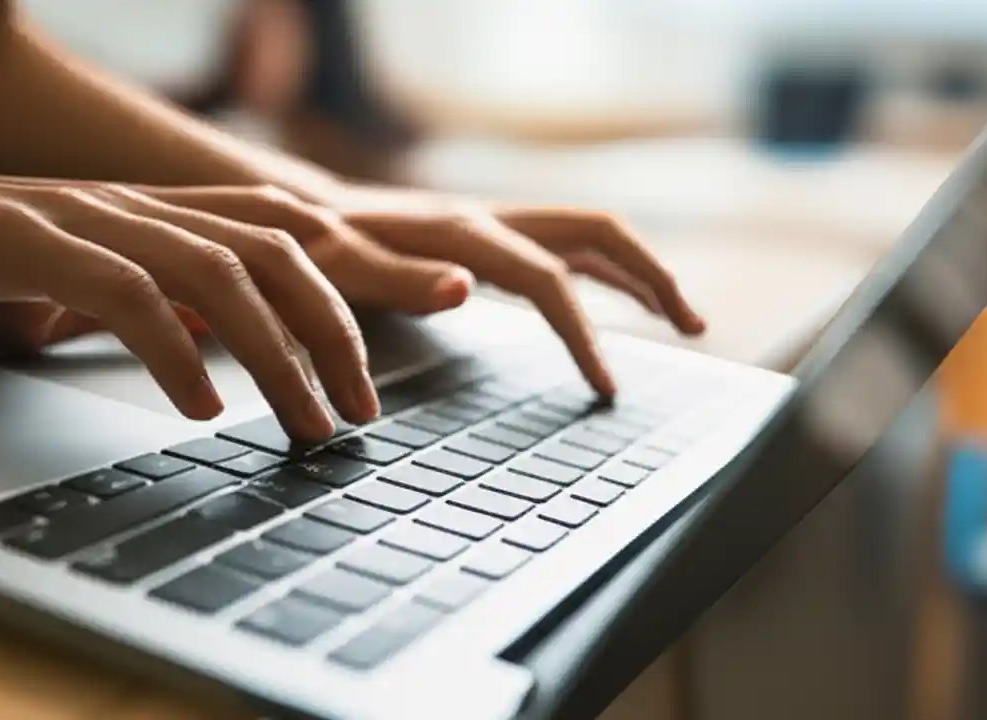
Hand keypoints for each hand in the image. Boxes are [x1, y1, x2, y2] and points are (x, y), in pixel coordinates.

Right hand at [0, 175, 375, 440]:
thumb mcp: (99, 275)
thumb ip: (167, 300)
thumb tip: (228, 364)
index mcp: (165, 215)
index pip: (284, 238)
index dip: (345, 296)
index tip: (373, 375)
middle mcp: (142, 209)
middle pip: (276, 255)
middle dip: (334, 334)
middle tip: (362, 411)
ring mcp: (89, 219)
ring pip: (220, 274)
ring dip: (277, 357)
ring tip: (307, 422)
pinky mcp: (30, 242)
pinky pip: (127, 294)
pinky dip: (177, 353)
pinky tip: (203, 407)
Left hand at [133, 183, 707, 395]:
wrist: (290, 216)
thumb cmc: (309, 250)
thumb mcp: (338, 268)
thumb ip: (398, 280)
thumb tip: (466, 288)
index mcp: (462, 231)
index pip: (551, 279)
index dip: (586, 334)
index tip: (608, 388)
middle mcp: (490, 220)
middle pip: (599, 232)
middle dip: (652, 276)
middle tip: (695, 326)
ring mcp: (494, 227)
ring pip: (591, 237)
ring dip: (640, 272)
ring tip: (682, 318)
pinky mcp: (489, 240)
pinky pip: (565, 251)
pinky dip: (604, 276)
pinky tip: (618, 304)